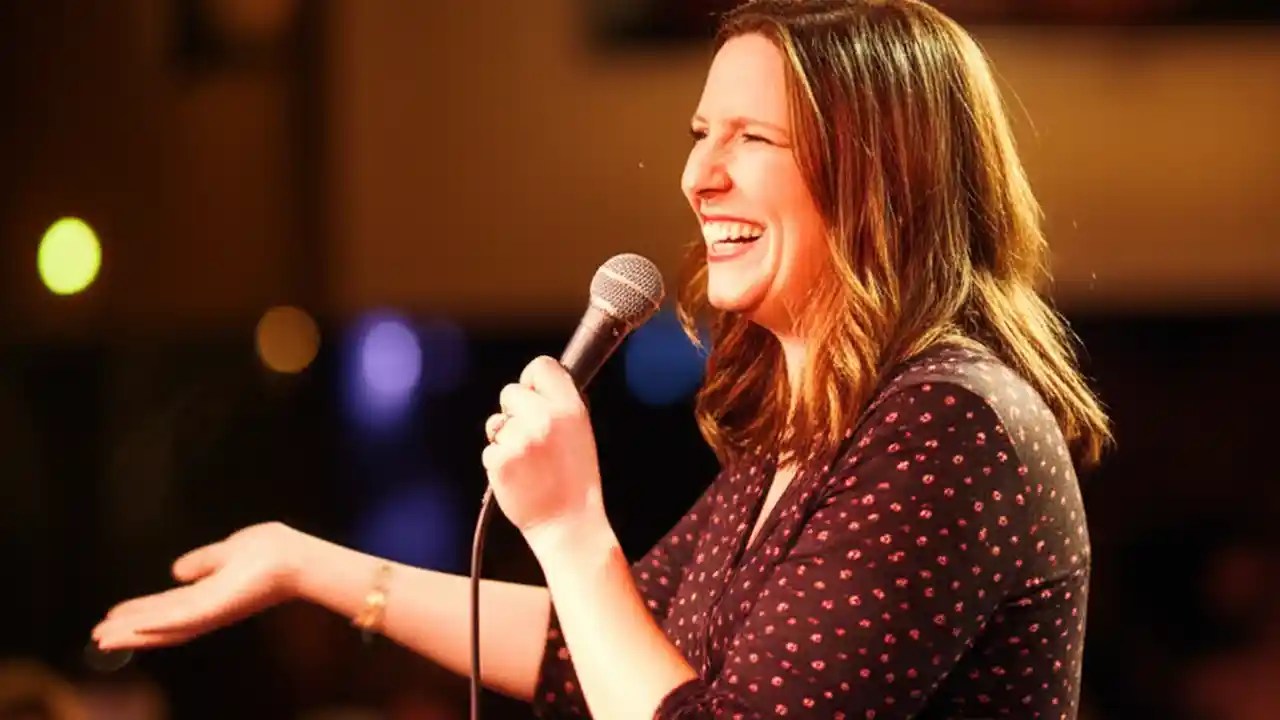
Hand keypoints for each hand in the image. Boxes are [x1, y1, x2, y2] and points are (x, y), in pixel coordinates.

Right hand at [91, 522, 305, 650]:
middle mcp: (208, 609)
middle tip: (97, 637)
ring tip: (103, 638)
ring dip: (134, 631)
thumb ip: (203, 562)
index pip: (168, 610)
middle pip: (162, 624)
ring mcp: (213, 610)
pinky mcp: (218, 609)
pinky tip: (133, 626)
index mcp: (209, 596)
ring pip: (165, 626)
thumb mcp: (226, 551)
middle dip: (130, 630)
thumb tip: (177, 571)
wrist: (297, 557)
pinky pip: (182, 620)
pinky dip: (157, 624)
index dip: (140, 614)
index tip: (112, 617)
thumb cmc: (271, 551)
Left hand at [481, 356, 606, 548]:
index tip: (534, 396)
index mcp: (569, 408)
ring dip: (505, 439)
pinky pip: (489, 449)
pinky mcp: (500, 460)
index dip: (533, 380)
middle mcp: (544, 418)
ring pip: (497, 423)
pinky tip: (518, 476)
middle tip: (531, 438)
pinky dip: (498, 462)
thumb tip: (535, 386)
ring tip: (528, 462)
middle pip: (510, 391)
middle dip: (515, 411)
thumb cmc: (574, 479)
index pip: (541, 365)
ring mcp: (520, 439)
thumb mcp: (581, 432)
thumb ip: (559, 405)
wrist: (566, 523)